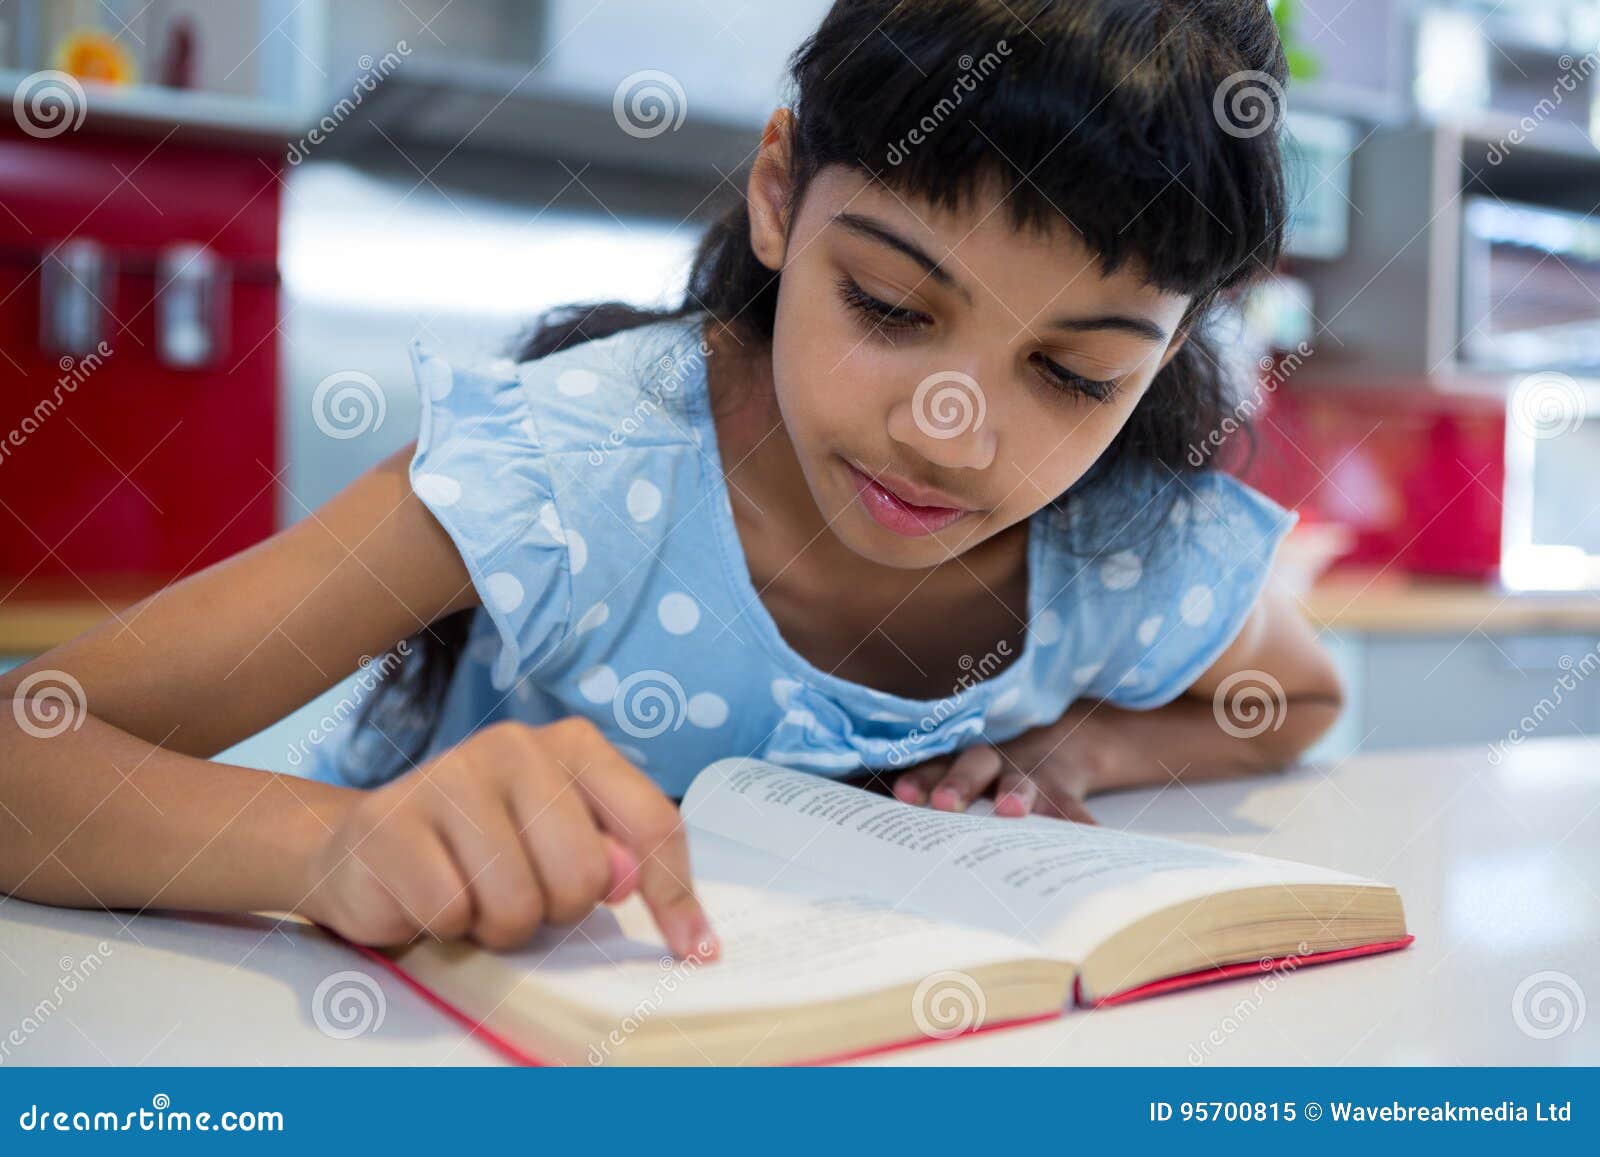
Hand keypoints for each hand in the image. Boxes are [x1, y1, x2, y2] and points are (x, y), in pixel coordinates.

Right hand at [299, 718, 716, 959]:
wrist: (363, 848)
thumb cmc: (479, 850)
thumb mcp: (559, 843)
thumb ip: (613, 853)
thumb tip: (631, 879)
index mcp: (574, 746)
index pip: (652, 821)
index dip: (677, 895)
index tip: (695, 950)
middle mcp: (515, 745)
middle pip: (583, 875)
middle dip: (555, 910)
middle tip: (518, 892)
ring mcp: (448, 775)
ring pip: (518, 902)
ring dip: (496, 925)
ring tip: (470, 894)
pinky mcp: (390, 820)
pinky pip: (450, 911)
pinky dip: (442, 925)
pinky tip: (424, 894)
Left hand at [891, 706, 1118, 823]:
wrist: (1065, 739)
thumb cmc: (996, 773)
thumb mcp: (969, 777)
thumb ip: (935, 800)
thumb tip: (885, 842)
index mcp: (961, 762)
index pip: (935, 766)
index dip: (920, 779)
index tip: (905, 797)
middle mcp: (993, 761)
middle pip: (973, 764)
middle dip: (958, 782)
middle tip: (945, 803)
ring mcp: (1030, 770)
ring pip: (1020, 778)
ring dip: (1015, 792)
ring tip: (1011, 809)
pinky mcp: (1064, 786)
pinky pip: (1072, 806)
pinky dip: (1080, 824)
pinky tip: (1087, 839)